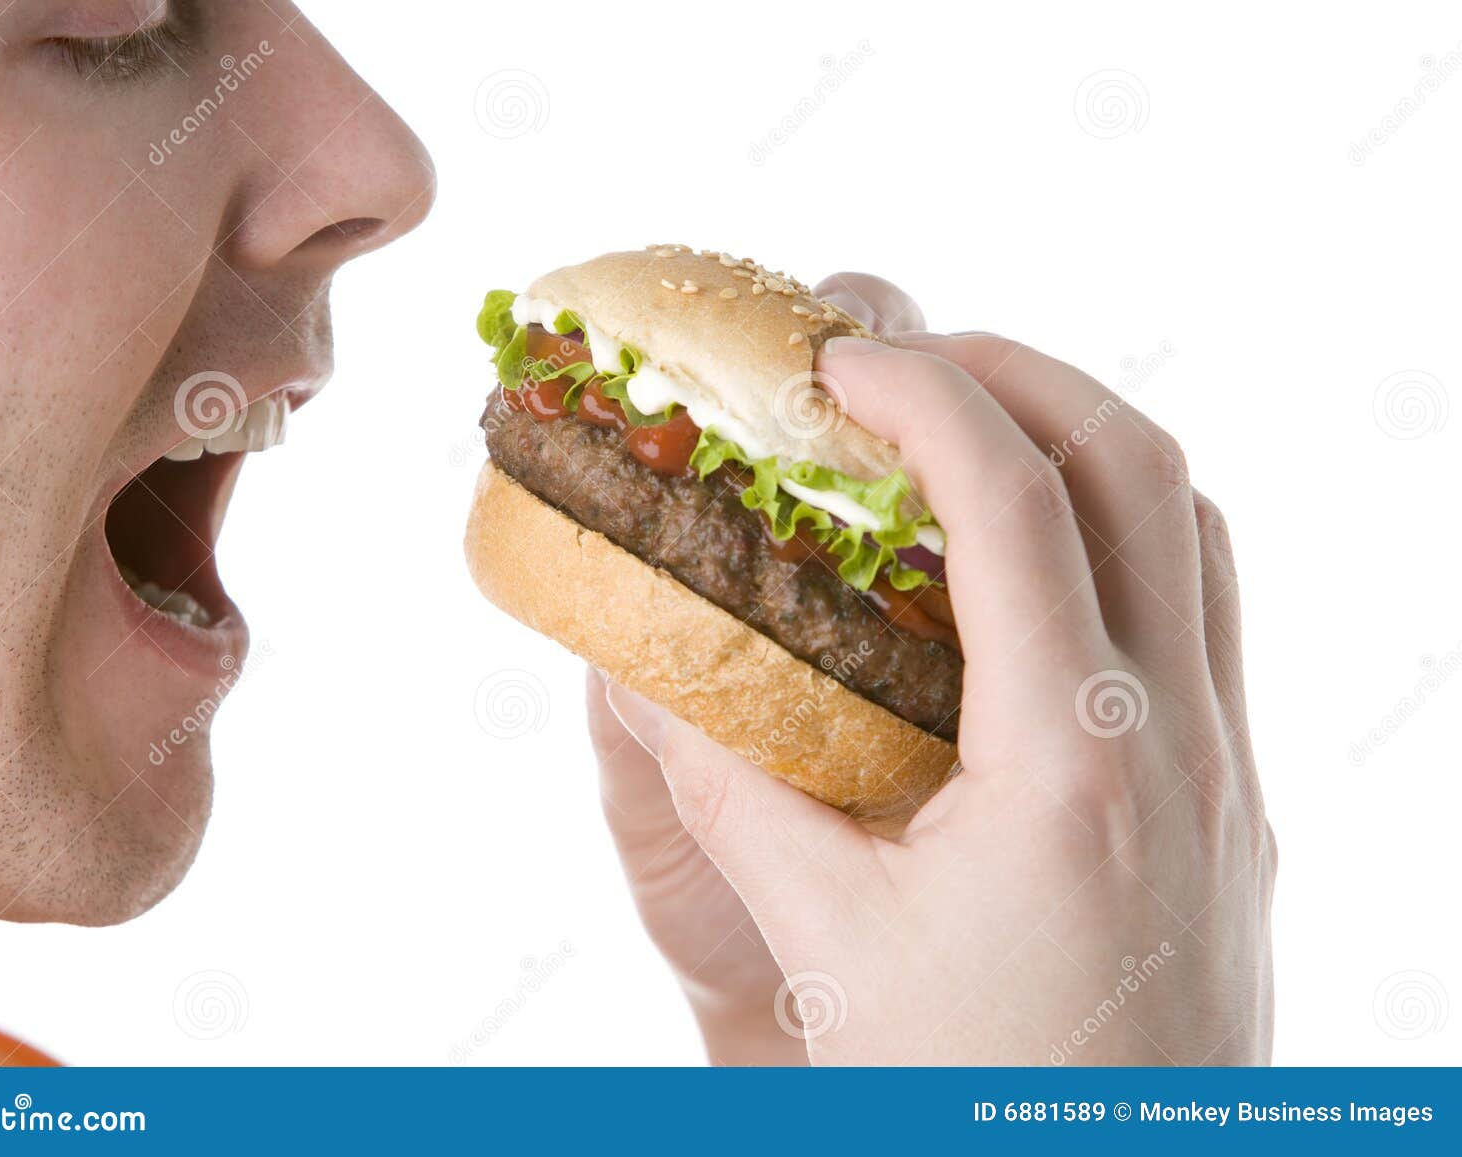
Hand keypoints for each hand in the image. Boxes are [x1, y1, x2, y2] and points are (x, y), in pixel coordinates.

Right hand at [601, 273, 1275, 1063]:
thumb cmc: (969, 1094)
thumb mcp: (827, 941)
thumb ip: (731, 790)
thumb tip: (649, 675)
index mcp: (1076, 762)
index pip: (1016, 505)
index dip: (923, 397)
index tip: (839, 358)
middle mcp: (1183, 741)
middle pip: (1139, 467)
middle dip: (1015, 377)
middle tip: (900, 370)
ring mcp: (1228, 766)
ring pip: (1193, 525)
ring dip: (1080, 444)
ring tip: (965, 439)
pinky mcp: (1233, 797)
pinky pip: (1201, 604)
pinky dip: (1118, 532)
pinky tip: (1026, 572)